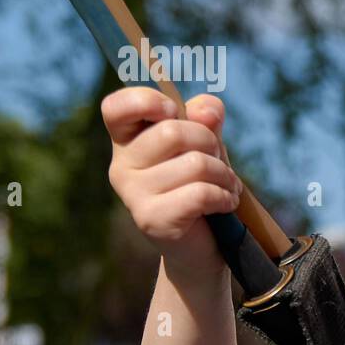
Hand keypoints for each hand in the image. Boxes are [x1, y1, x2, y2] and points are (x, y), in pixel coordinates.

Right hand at [103, 89, 241, 279]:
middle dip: (210, 143)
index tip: (174, 112)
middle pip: (172, 131)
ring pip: (195, 163)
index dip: (147, 101)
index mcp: (127, 140)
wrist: (202, 244)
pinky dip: (224, 196)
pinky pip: (201, 193)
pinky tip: (225, 203)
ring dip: (224, 175)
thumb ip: (205, 118)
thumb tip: (207, 110)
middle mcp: (121, 165)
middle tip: (218, 162)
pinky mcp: (151, 219)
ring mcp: (133, 194)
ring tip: (227, 187)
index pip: (117, 106)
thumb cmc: (201, 183)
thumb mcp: (206, 143)